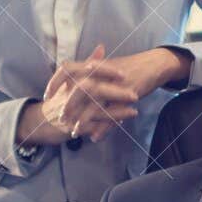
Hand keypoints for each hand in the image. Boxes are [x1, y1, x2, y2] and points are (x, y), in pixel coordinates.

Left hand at [37, 44, 185, 145]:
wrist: (154, 65)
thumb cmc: (129, 68)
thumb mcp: (106, 68)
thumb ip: (88, 75)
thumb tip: (70, 84)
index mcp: (94, 64)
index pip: (67, 69)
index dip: (55, 82)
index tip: (47, 96)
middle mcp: (102, 73)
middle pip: (79, 88)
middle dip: (68, 105)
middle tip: (60, 119)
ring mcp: (115, 84)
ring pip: (95, 102)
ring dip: (83, 118)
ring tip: (74, 131)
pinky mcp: (128, 95)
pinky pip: (113, 113)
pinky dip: (103, 126)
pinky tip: (95, 136)